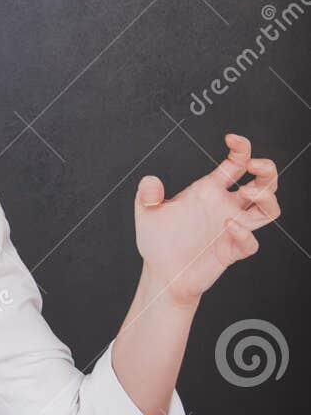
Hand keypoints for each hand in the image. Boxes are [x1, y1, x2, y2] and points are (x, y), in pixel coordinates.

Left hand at [134, 132, 279, 307]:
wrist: (161, 274)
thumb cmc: (158, 242)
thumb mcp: (146, 214)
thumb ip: (146, 195)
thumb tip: (150, 180)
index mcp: (209, 191)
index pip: (236, 164)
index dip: (241, 148)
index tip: (231, 139)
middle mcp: (225, 207)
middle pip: (263, 183)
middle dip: (267, 170)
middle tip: (256, 165)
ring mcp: (232, 228)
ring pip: (267, 209)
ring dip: (266, 198)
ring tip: (249, 192)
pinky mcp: (232, 251)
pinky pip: (251, 242)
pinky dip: (244, 233)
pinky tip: (228, 226)